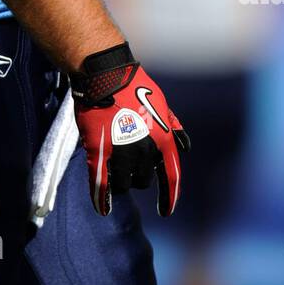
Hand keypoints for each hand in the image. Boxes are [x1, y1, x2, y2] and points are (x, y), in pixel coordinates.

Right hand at [71, 42, 189, 217]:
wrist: (105, 73)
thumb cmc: (134, 86)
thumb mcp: (162, 105)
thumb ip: (173, 128)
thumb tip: (185, 148)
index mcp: (163, 140)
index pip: (171, 177)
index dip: (169, 197)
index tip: (166, 211)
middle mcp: (145, 150)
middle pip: (143, 181)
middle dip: (137, 177)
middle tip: (128, 167)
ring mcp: (121, 152)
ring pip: (123, 184)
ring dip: (119, 183)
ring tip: (113, 175)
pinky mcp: (99, 151)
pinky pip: (101, 184)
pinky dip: (101, 199)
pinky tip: (102, 209)